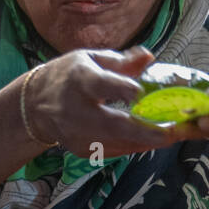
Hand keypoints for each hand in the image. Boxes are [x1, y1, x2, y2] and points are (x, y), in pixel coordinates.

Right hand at [27, 46, 195, 158]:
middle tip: (172, 133)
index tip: (142, 93)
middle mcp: (76, 109)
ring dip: (145, 141)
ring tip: (170, 136)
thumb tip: (149, 57)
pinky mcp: (81, 150)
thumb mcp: (92, 59)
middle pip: (112, 124)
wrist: (36, 105)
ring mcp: (77, 134)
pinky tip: (150, 141)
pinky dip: (133, 146)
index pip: (101, 85)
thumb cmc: (69, 76)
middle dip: (144, 130)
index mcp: (80, 79)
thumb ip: (122, 61)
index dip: (122, 89)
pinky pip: (113, 151)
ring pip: (116, 143)